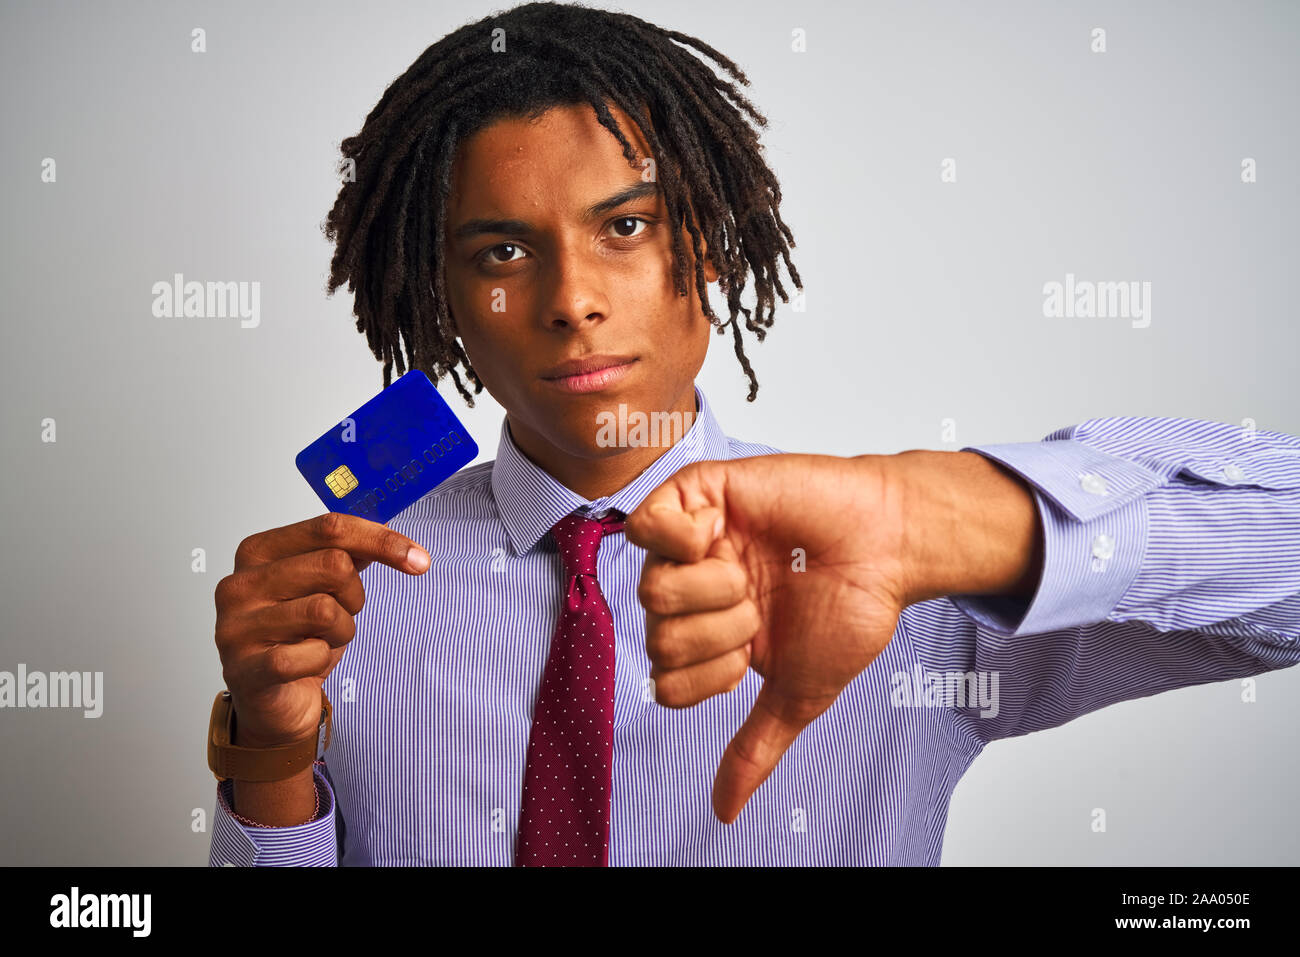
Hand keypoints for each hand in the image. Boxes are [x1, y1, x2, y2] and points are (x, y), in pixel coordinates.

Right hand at [213, 512, 430, 746]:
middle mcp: (240, 584)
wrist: (271, 703)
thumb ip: (350, 553)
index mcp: (258, 552)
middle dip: (354, 595)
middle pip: (333, 565)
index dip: (381, 540)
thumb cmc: (297, 639)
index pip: (329, 527)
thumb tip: (392, 533)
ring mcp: (237, 627)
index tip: (418, 558)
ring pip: (325, 610)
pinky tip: (306, 665)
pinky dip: (322, 660)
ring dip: (340, 631)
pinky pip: (311, 653)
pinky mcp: (246, 669)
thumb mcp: (325, 587)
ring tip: (320, 642)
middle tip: (342, 615)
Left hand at [624, 450, 1039, 823]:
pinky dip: (682, 538)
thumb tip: (724, 812)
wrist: (887, 546)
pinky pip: (647, 522)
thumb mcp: (799, 692)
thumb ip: (754, 747)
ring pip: (652, 590)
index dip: (712, 676)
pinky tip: (718, 536)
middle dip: (721, 634)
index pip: (665, 679)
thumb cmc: (851, 609)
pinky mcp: (699, 493)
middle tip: (760, 607)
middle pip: (657, 636)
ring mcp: (691, 541)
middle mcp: (691, 589)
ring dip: (713, 592)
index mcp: (708, 634)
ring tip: (748, 573)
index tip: (754, 653)